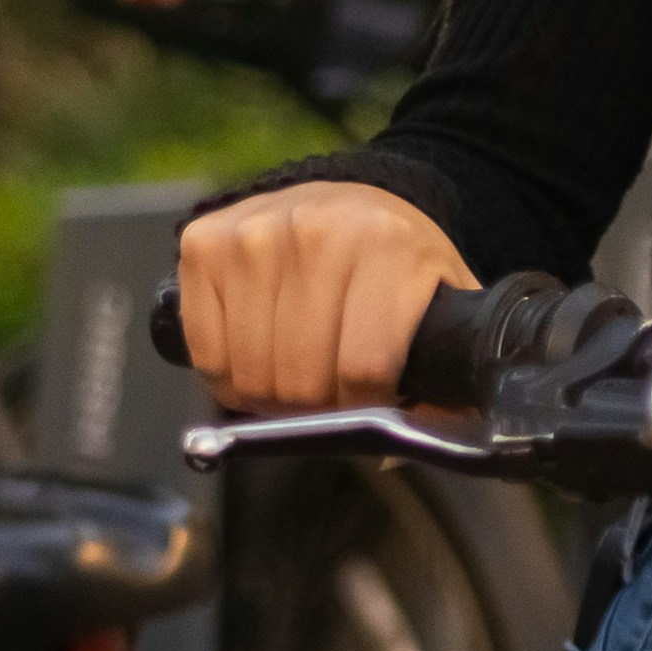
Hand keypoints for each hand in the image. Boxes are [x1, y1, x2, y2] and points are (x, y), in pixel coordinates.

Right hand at [176, 185, 470, 408]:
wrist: (350, 205)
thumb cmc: (395, 266)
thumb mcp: (442, 310)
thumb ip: (446, 378)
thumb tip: (407, 444)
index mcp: (388, 245)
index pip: (362, 368)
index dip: (365, 406)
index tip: (371, 402)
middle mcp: (316, 230)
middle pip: (300, 380)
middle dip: (317, 407)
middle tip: (330, 392)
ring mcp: (254, 234)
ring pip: (250, 375)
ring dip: (271, 397)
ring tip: (296, 373)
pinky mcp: (205, 242)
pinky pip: (207, 355)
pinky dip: (228, 376)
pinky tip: (257, 354)